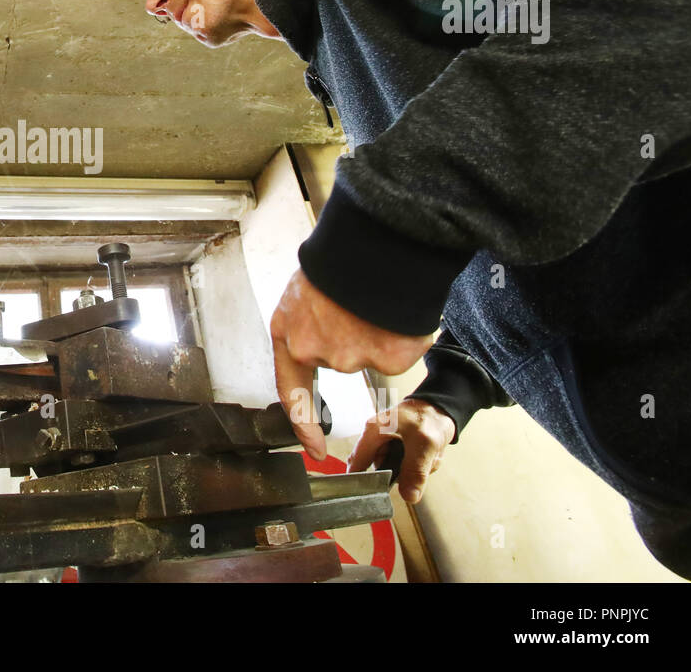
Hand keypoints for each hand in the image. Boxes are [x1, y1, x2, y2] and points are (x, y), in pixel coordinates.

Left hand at [269, 269, 433, 460]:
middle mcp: (314, 352)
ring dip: (378, 331)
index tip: (315, 448)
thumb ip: (310, 323)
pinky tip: (394, 310)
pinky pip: (399, 354)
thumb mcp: (307, 290)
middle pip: (340, 360)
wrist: (376, 241)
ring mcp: (350, 358)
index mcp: (288, 334)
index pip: (289, 389)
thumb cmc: (340, 258)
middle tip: (359, 304)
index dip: (302, 422)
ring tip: (374, 298)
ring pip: (372, 353)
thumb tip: (323, 338)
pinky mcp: (387, 360)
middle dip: (353, 336)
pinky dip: (403, 336)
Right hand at [346, 398, 456, 503]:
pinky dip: (415, 466)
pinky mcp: (393, 448)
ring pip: (393, 470)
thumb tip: (409, 496)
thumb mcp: (425, 445)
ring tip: (426, 458)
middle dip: (402, 473)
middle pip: (379, 470)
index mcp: (373, 432)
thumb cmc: (429, 417)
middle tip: (420, 465)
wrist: (440, 409)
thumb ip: (415, 471)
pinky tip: (425, 457)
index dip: (362, 483)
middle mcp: (374, 437)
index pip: (357, 463)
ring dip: (412, 470)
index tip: (375, 497)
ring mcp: (383, 443)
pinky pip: (401, 467)